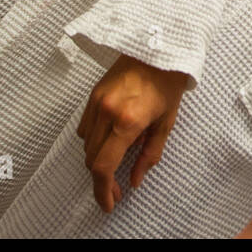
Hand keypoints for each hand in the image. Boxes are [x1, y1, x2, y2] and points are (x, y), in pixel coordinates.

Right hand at [78, 53, 189, 212]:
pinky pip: (84, 128)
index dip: (102, 191)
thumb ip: (149, 155)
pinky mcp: (92, 95)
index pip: (104, 166)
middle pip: (92, 160)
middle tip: (116, 189)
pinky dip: (93, 140)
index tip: (108, 203)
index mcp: (128, 121)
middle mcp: (107, 112)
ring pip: (85, 146)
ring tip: (116, 163)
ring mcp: (97, 102)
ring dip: (97, 160)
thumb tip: (133, 181)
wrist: (158, 48)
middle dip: (102, 180)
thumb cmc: (167, 83)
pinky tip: (109, 139)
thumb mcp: (166, 122)